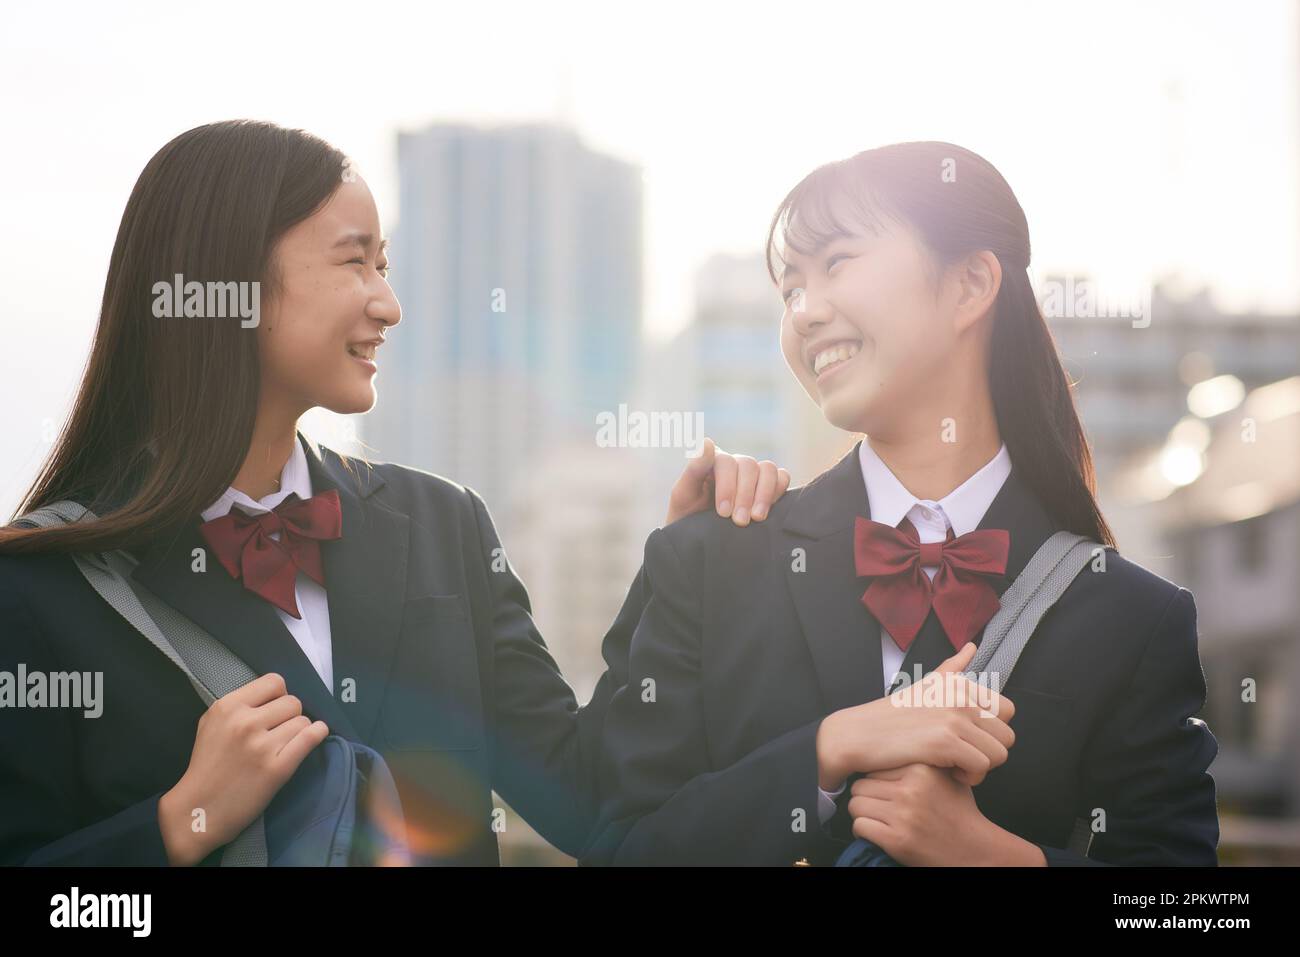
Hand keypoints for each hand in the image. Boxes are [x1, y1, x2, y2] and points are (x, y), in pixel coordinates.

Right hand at [158, 673, 328, 865]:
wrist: (199, 810)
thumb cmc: (208, 766)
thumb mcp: (212, 723)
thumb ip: (240, 705)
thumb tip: (275, 695)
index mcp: (228, 707)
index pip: (274, 682)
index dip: (279, 695)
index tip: (274, 709)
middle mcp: (245, 722)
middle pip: (292, 702)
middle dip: (289, 715)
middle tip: (278, 732)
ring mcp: (262, 746)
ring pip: (303, 721)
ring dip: (299, 731)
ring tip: (285, 743)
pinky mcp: (277, 768)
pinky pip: (310, 737)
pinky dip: (317, 734)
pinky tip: (316, 735)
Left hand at [665, 436, 790, 526]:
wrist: (699, 544)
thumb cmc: (687, 519)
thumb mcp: (683, 496)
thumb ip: (693, 469)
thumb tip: (707, 442)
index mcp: (713, 462)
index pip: (726, 462)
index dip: (727, 485)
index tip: (723, 512)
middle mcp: (735, 465)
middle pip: (749, 465)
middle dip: (745, 495)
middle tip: (739, 521)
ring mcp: (753, 475)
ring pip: (768, 469)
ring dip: (764, 494)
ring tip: (757, 518)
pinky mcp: (769, 488)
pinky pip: (782, 478)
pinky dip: (778, 491)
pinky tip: (768, 512)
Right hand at [815, 642, 1015, 788]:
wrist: (858, 733)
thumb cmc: (891, 715)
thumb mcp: (925, 684)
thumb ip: (952, 667)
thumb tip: (972, 646)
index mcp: (960, 683)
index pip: (1008, 711)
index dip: (992, 731)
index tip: (967, 737)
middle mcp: (961, 696)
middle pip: (1007, 736)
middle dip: (988, 752)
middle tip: (961, 756)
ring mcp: (953, 717)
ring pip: (998, 755)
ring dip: (980, 768)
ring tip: (954, 765)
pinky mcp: (946, 742)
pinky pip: (981, 767)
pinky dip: (968, 777)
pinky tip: (947, 771)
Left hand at [846, 763, 996, 865]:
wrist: (976, 849)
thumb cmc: (959, 812)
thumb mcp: (946, 775)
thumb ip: (921, 759)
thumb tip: (889, 742)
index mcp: (921, 769)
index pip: (874, 766)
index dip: (878, 779)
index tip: (886, 788)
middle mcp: (911, 789)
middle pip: (860, 785)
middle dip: (868, 796)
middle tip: (881, 806)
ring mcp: (903, 815)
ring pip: (855, 805)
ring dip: (864, 814)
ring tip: (880, 819)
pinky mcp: (897, 839)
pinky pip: (859, 826)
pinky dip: (864, 832)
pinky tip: (879, 833)